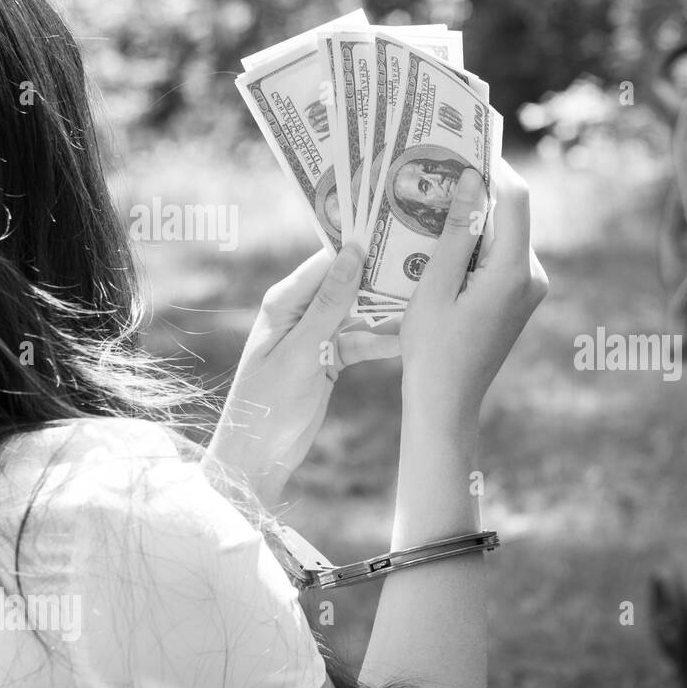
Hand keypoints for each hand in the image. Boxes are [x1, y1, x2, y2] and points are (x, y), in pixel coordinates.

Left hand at [206, 242, 399, 504]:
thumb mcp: (303, 349)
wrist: (260, 453)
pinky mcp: (330, 357)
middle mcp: (301, 312)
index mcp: (285, 301)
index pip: (328, 261)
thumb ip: (329, 303)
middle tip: (423, 266)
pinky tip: (410, 339)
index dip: (361, 247)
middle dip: (381, 277)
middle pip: (348, 283)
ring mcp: (317, 335)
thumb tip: (353, 254)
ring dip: (387, 310)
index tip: (398, 234)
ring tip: (426, 300)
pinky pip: (362, 341)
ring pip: (360, 312)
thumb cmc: (270, 400)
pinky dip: (382, 341)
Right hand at [398, 160, 547, 439]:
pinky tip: (438, 243)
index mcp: (515, 271)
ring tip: (427, 205)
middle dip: (475, 191)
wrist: (447, 402)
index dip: (491, 166)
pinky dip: (472, 245)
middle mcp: (532, 276)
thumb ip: (457, 230)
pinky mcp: (517, 298)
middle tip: (433, 171)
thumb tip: (473, 178)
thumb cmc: (433, 349)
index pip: (515, 199)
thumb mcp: (436, 284)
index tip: (460, 144)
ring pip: (502, 235)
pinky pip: (498, 257)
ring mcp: (528, 289)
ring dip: (469, 219)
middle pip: (509, 215)